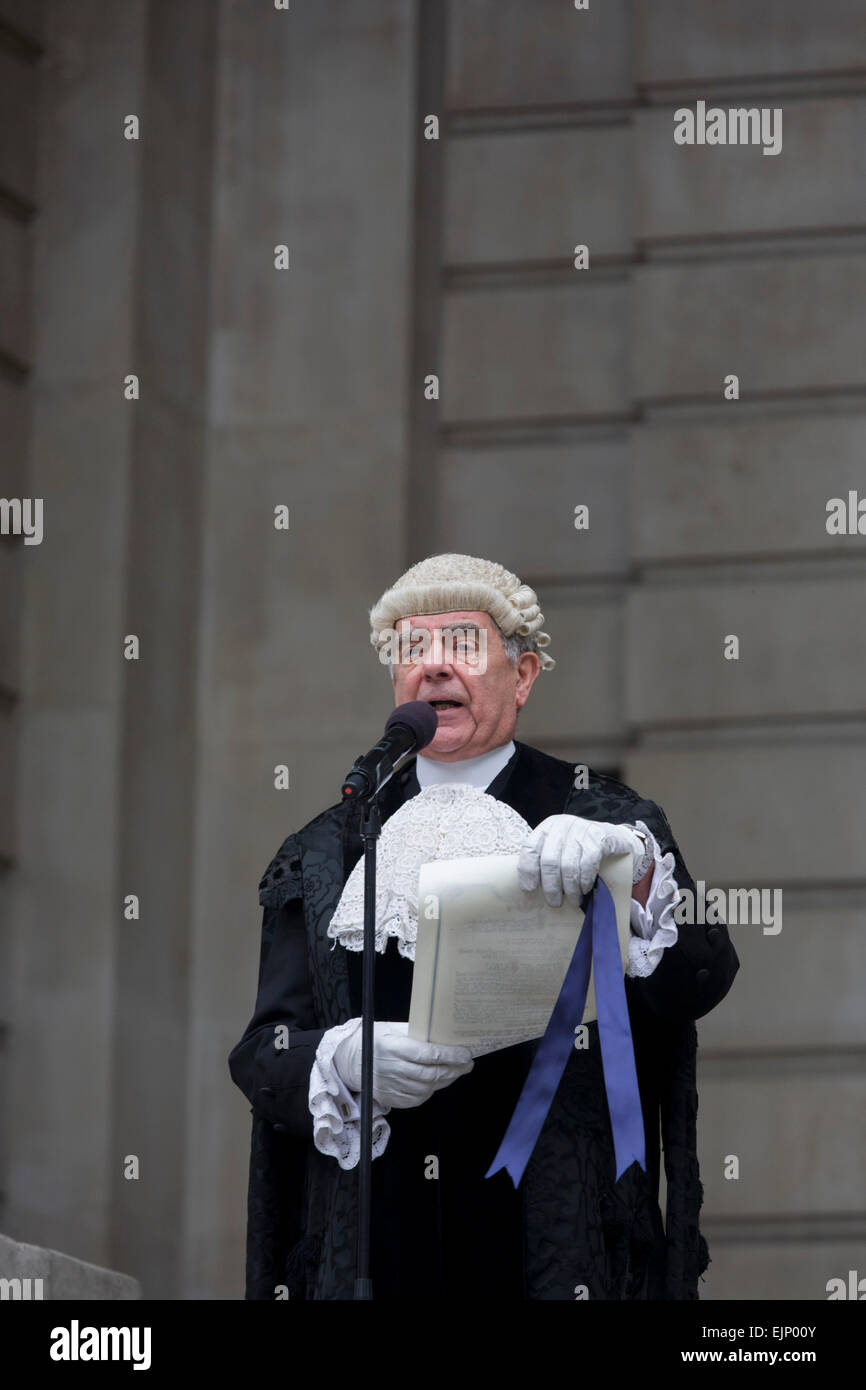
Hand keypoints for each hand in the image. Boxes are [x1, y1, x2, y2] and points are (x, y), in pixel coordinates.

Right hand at [332, 1020, 473, 1109]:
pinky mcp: (389, 1098)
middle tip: (467, 1064)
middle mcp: (391, 1068)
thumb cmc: (375, 1039)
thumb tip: (443, 1035)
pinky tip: (437, 1082)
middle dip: (453, 1070)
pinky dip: (430, 1092)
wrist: (352, 1060)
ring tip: (455, 1072)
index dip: (449, 1055)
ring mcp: (390, 1085)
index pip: (427, 1054)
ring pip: (425, 1088)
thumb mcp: (392, 1028)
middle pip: (429, 1073)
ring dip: (444, 1081)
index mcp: (392, 1047)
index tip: (466, 1054)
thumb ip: (415, 1032)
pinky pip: (416, 1099)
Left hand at [517, 814, 644, 906]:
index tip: (529, 889)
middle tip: (554, 902)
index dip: (527, 870)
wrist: (612, 836)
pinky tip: (584, 889)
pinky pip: (587, 865)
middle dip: (551, 886)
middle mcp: (562, 825)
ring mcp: (581, 830)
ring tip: (573, 899)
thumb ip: (544, 861)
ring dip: (570, 888)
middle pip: (549, 860)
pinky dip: (584, 881)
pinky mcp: (598, 838)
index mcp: (548, 827)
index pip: (530, 848)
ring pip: (568, 865)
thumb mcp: (559, 847)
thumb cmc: (579, 847)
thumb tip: (529, 891)